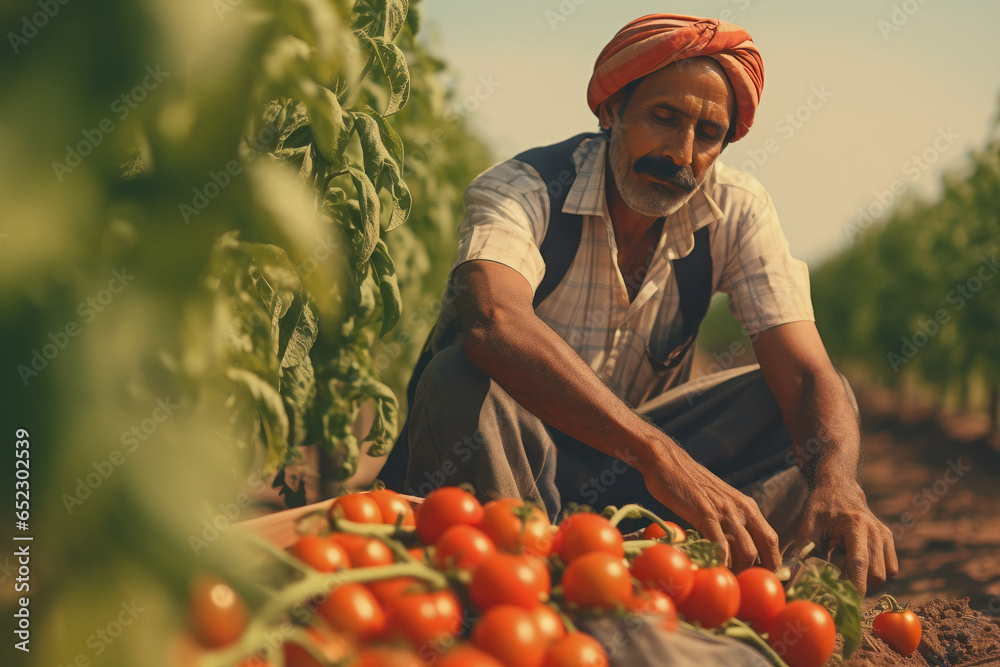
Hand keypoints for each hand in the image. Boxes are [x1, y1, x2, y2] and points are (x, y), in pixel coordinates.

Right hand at [642, 446, 781, 571]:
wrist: (667, 462)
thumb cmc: (688, 484)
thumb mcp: (717, 501)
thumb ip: (727, 520)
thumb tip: (729, 546)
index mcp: (747, 505)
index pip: (771, 538)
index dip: (773, 561)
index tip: (765, 578)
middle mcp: (742, 508)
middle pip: (764, 547)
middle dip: (760, 570)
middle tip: (747, 585)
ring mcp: (725, 511)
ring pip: (747, 550)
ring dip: (740, 570)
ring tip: (729, 581)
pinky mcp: (706, 514)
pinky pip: (721, 545)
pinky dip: (722, 563)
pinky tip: (715, 571)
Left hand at [793, 480, 897, 595]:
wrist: (840, 488)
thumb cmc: (822, 506)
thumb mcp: (808, 524)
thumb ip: (801, 550)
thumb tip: (788, 576)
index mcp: (855, 525)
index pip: (860, 563)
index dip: (854, 585)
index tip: (844, 601)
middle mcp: (875, 531)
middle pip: (876, 574)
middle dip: (860, 586)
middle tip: (839, 586)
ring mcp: (885, 536)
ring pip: (885, 574)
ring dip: (868, 581)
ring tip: (846, 571)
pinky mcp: (889, 541)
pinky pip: (890, 569)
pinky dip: (875, 574)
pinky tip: (857, 565)